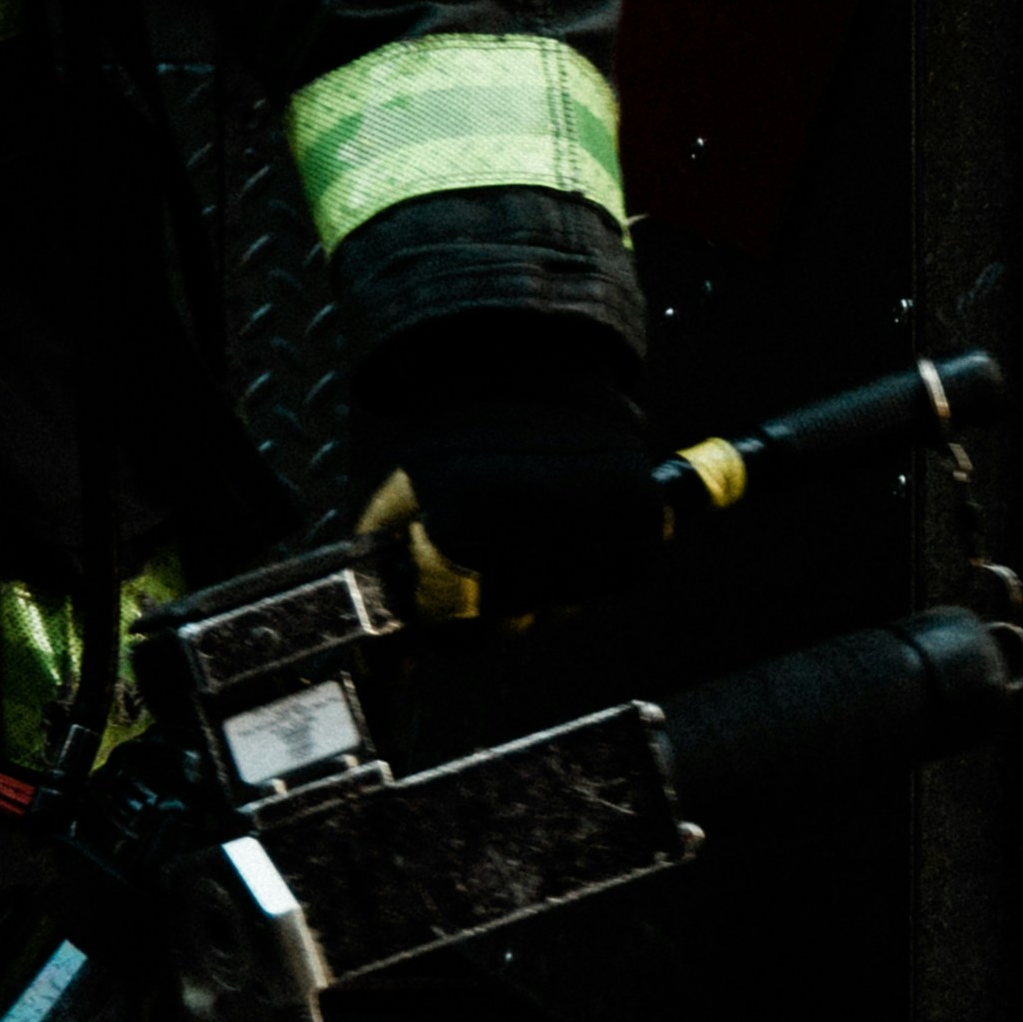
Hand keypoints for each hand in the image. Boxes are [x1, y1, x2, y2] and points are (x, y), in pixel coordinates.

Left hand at [355, 318, 656, 626]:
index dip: (438, 613)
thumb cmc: (442, 427)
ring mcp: (596, 517)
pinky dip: (594, 569)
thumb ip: (385, 577)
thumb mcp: (394, 495)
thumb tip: (380, 671)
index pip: (451, 624)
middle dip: (489, 607)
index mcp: (468, 519)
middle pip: (512, 627)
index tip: (435, 588)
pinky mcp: (642, 511)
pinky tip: (565, 528)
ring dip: (542, 588)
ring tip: (522, 529)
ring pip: (566, 610)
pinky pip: (617, 581)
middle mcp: (539, 521)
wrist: (518, 350)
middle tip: (480, 558)